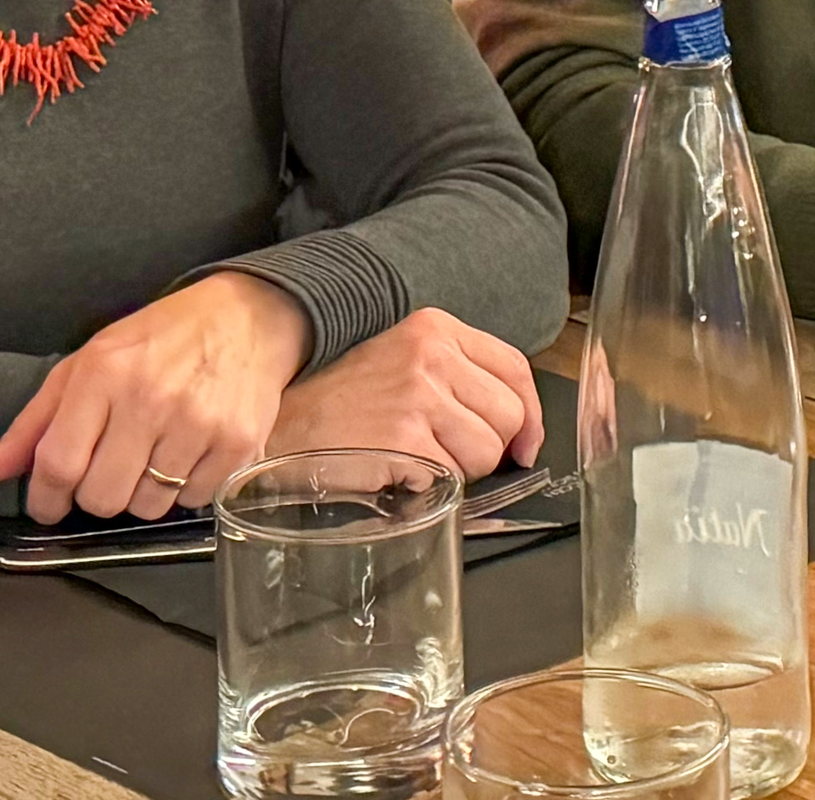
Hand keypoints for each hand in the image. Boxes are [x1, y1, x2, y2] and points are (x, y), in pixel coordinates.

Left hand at [0, 271, 312, 523]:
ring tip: (152, 454)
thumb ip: (36, 420)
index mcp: (105, 373)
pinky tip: (188, 453)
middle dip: (95, 495)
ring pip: (148, 507)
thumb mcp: (89, 361)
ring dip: (142, 493)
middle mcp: (151, 399)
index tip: (47, 503)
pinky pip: (193, 501)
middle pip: (101, 497)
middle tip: (107, 471)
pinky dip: (185, 488)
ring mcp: (198, 424)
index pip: (58, 463)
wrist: (246, 317)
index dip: (44, 498)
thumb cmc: (158, 339)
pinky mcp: (238, 443)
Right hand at [266, 308, 546, 480]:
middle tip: (448, 454)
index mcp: (436, 328)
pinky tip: (398, 470)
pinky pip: (453, 477)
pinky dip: (432, 485)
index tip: (525, 445)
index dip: (530, 415)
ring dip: (460, 471)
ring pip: (487, 452)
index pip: (515, 369)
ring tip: (416, 459)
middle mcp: (432, 354)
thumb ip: (459, 379)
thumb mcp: (404, 363)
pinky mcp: (406, 437)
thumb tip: (518, 429)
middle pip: (509, 415)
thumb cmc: (343, 402)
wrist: (284, 425)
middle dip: (490, 448)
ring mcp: (419, 395)